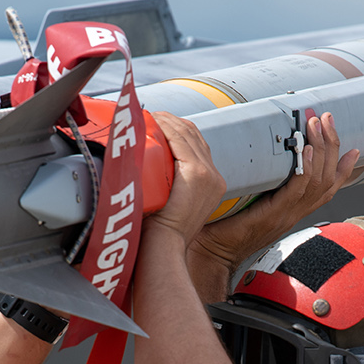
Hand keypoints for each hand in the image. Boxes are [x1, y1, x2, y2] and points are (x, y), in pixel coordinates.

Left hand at [147, 112, 225, 245]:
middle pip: (194, 136)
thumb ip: (169, 186)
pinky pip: (180, 140)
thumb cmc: (159, 233)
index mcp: (211, 184)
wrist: (163, 248)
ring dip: (167, 122)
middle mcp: (214, 177)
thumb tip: (150, 172)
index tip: (160, 124)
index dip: (178, 130)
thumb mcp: (170, 205)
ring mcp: (208, 175)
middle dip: (172, 122)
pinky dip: (166, 128)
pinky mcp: (197, 174)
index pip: (197, 146)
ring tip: (149, 116)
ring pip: (187, 134)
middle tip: (152, 116)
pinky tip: (153, 123)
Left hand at [190, 112, 358, 284]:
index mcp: (292, 211)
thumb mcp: (247, 203)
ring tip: (316, 125)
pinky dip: (306, 169)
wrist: (210, 257)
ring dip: (320, 149)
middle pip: (328, 179)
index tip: (351, 147)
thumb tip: (253, 155)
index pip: (327, 188)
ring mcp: (285, 216)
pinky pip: (297, 190)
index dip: (342, 168)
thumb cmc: (221, 229)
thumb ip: (257, 184)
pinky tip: (306, 150)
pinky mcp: (272, 215)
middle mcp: (294, 213)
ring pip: (318, 182)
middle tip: (327, 120)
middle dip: (331, 146)